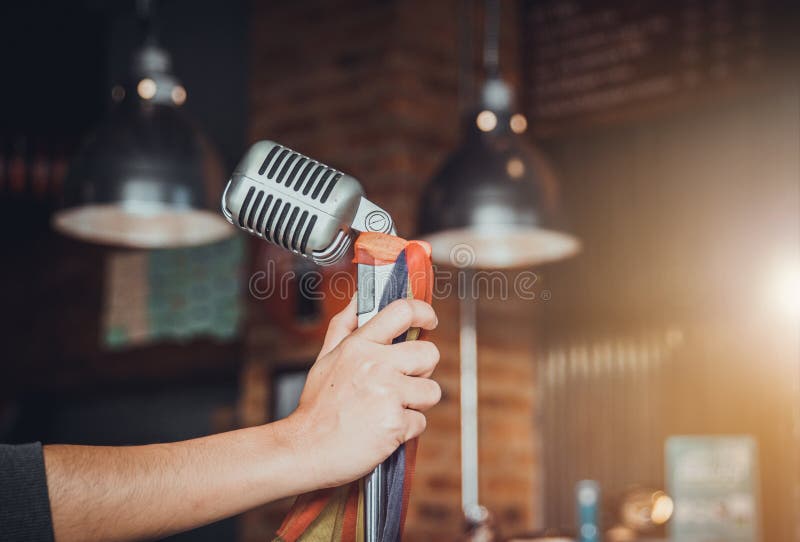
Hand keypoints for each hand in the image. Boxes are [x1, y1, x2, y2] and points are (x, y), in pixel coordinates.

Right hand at [283, 296, 440, 487]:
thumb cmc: (318, 407)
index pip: (402, 312)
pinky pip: (421, 421)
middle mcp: (375, 365)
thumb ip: (345, 325)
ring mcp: (387, 394)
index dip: (424, 313)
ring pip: (431, 391)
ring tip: (388, 409)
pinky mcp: (395, 423)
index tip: (428, 322)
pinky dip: (406, 430)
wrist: (305, 449)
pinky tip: (382, 430)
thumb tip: (359, 297)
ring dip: (416, 404)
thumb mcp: (326, 358)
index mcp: (359, 345)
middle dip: (423, 370)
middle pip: (429, 354)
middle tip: (403, 382)